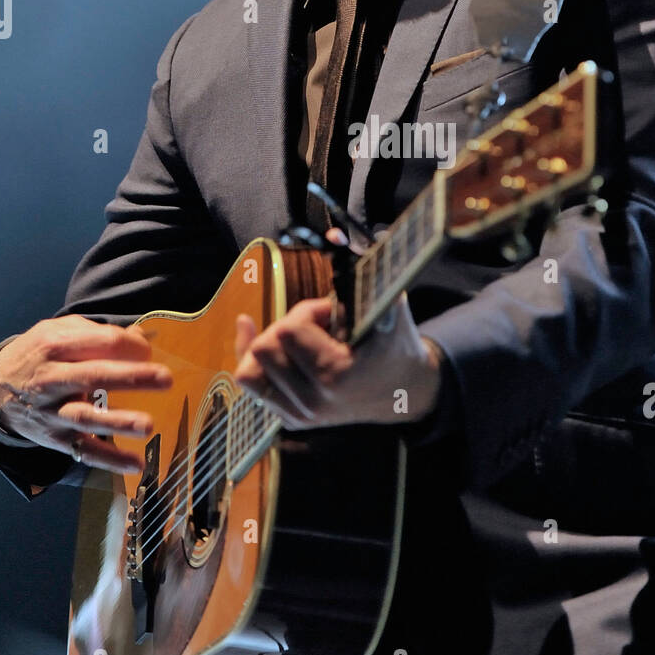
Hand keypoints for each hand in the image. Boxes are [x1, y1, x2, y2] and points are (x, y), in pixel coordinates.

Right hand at [0, 317, 172, 472]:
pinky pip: (84, 451)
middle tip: (165, 378)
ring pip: (86, 417)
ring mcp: (53, 411)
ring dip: (118, 422)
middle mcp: (53, 379)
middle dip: (131, 377)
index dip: (130, 346)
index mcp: (57, 346)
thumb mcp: (59, 331)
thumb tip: (141, 341)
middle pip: (94, 376)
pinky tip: (135, 464)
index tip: (149, 351)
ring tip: (147, 425)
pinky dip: (109, 460)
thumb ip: (98, 333)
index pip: (100, 342)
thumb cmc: (41, 354)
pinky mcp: (56, 438)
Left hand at [233, 292, 442, 428]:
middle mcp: (315, 401)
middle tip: (319, 328)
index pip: (288, 331)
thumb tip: (335, 236)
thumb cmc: (394, 341)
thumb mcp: (386, 303)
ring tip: (303, 340)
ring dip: (274, 344)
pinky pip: (250, 382)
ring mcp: (301, 415)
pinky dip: (250, 355)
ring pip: (250, 366)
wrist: (405, 391)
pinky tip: (252, 332)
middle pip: (265, 348)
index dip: (307, 312)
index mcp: (336, 375)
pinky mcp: (291, 419)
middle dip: (288, 327)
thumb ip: (364, 271)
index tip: (331, 313)